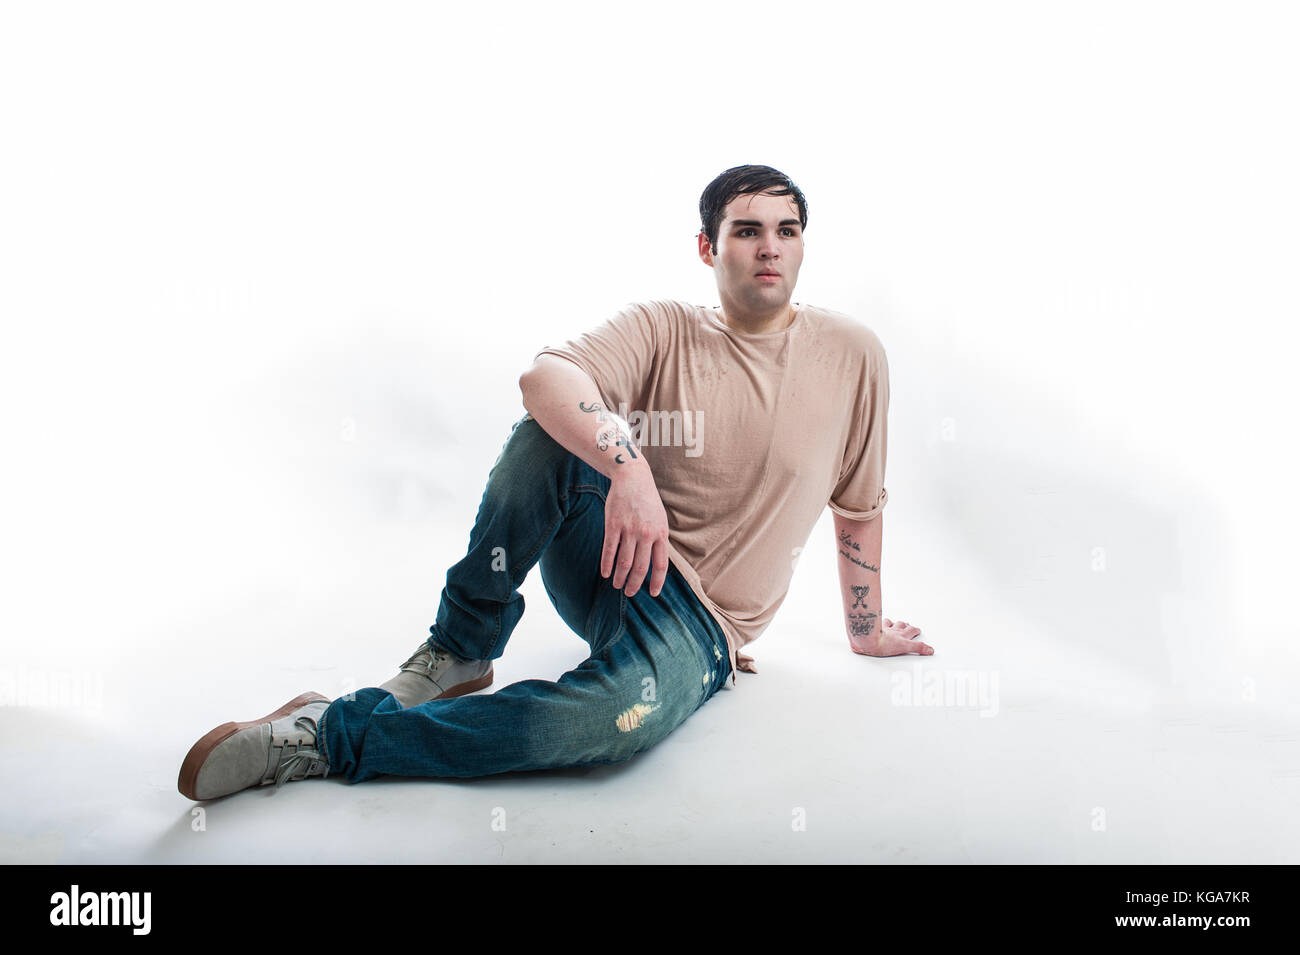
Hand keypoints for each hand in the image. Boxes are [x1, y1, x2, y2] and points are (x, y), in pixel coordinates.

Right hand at [601, 467, 669, 597]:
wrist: (633, 477)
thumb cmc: (648, 501)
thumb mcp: (660, 519)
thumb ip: (659, 540)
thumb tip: (657, 563)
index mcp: (661, 533)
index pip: (661, 564)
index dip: (657, 581)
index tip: (653, 593)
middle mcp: (646, 533)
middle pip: (641, 567)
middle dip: (635, 584)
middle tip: (629, 592)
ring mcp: (629, 529)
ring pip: (624, 561)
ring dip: (620, 577)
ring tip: (616, 585)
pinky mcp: (613, 524)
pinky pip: (609, 549)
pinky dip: (606, 564)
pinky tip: (604, 573)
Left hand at [850, 617, 932, 655]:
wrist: (867, 639)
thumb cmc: (883, 644)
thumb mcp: (904, 647)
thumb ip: (918, 648)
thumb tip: (930, 649)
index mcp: (901, 635)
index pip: (911, 631)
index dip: (915, 630)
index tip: (918, 630)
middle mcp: (892, 630)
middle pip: (902, 625)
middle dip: (906, 625)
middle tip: (909, 625)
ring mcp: (882, 629)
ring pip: (890, 623)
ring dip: (894, 623)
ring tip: (895, 623)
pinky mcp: (872, 629)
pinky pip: (876, 623)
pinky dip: (877, 622)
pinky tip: (875, 621)